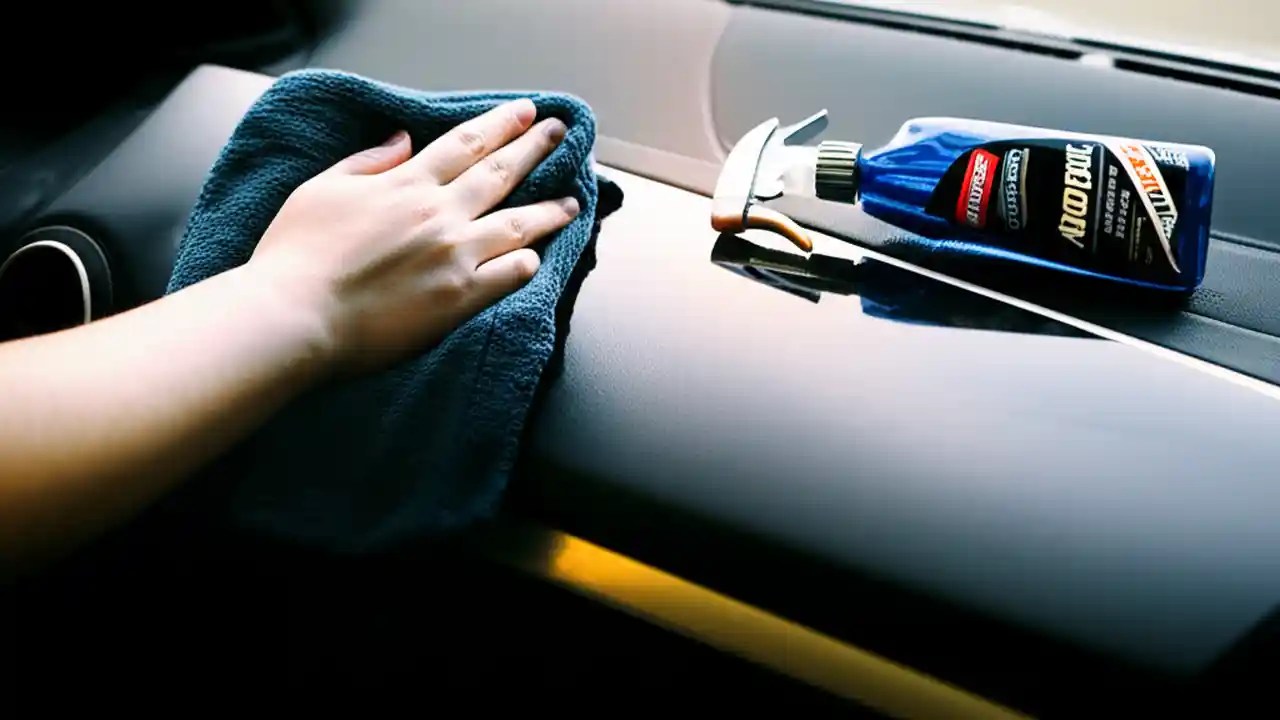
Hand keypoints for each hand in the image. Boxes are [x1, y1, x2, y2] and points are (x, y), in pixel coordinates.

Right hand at [246, 98, 577, 375]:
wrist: (296, 315)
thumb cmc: (296, 256)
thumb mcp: (321, 189)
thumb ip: (367, 162)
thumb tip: (401, 139)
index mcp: (405, 184)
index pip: (465, 144)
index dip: (500, 125)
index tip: (525, 113)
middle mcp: (438, 213)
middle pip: (500, 173)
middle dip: (535, 148)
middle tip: (560, 134)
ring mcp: (455, 255)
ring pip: (519, 223)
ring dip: (550, 209)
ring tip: (571, 201)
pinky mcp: (461, 298)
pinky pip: (511, 274)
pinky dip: (529, 262)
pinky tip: (538, 257)